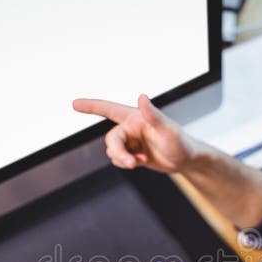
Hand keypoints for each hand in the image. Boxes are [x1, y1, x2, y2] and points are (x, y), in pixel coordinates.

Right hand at [72, 94, 199, 173]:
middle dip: (118, 153)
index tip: (74, 104)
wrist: (187, 161)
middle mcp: (131, 127)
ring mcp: (131, 140)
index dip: (91, 106)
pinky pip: (118, 159)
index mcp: (136, 117)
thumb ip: (153, 114)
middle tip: (131, 164)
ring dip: (122, 159)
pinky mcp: (132, 152)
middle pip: (111, 139)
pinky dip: (125, 163)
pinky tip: (141, 163)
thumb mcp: (168, 130)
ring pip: (113, 150)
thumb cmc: (181, 143)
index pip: (109, 109)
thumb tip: (141, 97)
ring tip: (139, 163)